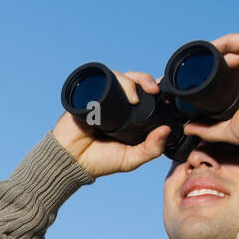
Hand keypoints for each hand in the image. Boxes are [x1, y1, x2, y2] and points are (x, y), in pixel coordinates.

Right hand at [51, 69, 171, 177]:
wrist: (70, 161)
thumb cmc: (98, 161)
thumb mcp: (131, 159)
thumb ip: (151, 149)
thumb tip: (167, 130)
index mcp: (128, 115)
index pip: (144, 95)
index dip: (156, 89)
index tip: (167, 95)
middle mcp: (116, 103)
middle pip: (134, 81)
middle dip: (146, 80)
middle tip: (154, 90)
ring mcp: (102, 97)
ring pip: (119, 77)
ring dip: (131, 81)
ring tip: (134, 98)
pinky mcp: (88, 95)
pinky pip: (102, 79)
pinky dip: (113, 80)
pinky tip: (119, 92)